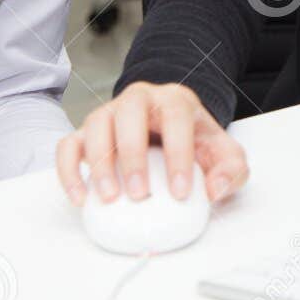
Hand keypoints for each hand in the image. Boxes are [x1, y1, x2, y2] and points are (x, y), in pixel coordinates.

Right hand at [56, 82, 248, 207]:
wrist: (171, 128)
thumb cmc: (195, 141)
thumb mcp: (224, 154)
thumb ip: (231, 170)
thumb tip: (214, 189)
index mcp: (175, 101)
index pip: (177, 118)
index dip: (178, 154)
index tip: (181, 192)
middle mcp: (138, 100)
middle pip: (129, 113)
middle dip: (132, 155)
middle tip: (139, 194)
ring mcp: (109, 114)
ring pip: (95, 125)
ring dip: (99, 163)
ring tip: (110, 199)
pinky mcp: (86, 133)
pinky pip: (68, 146)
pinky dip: (68, 171)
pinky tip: (80, 198)